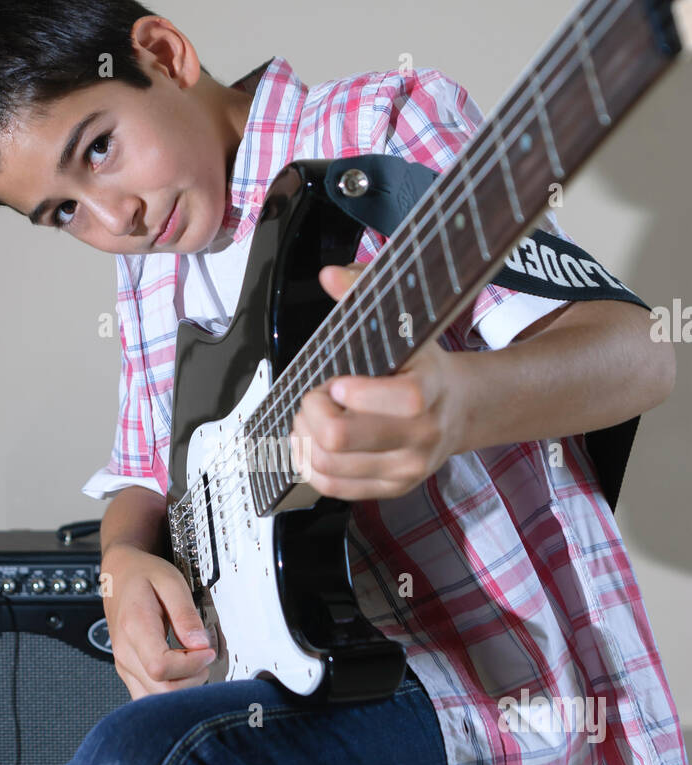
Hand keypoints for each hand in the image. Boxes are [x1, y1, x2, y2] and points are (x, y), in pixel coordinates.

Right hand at [101, 544, 215, 699]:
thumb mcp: (171, 583)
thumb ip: (186, 614)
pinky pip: (148, 694)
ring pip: (153, 699)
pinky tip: (181, 669)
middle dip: (191, 679)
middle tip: (203, 657)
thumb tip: (200, 644)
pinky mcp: (128, 670)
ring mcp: (124, 664)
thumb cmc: (143, 576)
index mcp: (134, 627)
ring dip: (181, 688)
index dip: (190, 664)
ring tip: (192, 663)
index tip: (206, 650)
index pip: (160, 667)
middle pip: (160, 690)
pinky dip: (170, 689)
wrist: (120, 575)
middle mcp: (125, 652)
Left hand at [290, 262, 464, 499]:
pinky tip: (312, 441)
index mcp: (431, 390)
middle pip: (343, 438)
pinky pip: (332, 487)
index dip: (356, 392)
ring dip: (304, 437)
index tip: (337, 382)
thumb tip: (331, 276)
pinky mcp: (391, 489)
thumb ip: (364, 295)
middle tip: (317, 396)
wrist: (459, 410)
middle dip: (313, 411)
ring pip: (328, 465)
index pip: (403, 399)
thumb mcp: (403, 326)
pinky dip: (309, 463)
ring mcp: (406, 468)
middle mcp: (422, 435)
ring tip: (311, 416)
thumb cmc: (421, 367)